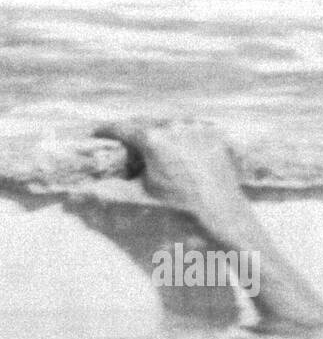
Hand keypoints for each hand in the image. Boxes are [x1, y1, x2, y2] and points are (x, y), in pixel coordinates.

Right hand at [91, 119, 245, 217]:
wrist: (224, 215)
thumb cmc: (182, 208)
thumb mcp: (141, 196)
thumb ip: (110, 189)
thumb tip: (81, 192)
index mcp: (153, 138)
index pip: (121, 128)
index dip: (105, 131)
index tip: (96, 133)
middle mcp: (175, 126)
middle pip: (144, 123)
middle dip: (132, 133)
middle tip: (123, 144)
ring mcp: (197, 127)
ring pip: (167, 123)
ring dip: (157, 132)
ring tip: (152, 148)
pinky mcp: (213, 133)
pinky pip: (190, 128)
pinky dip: (180, 135)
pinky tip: (177, 149)